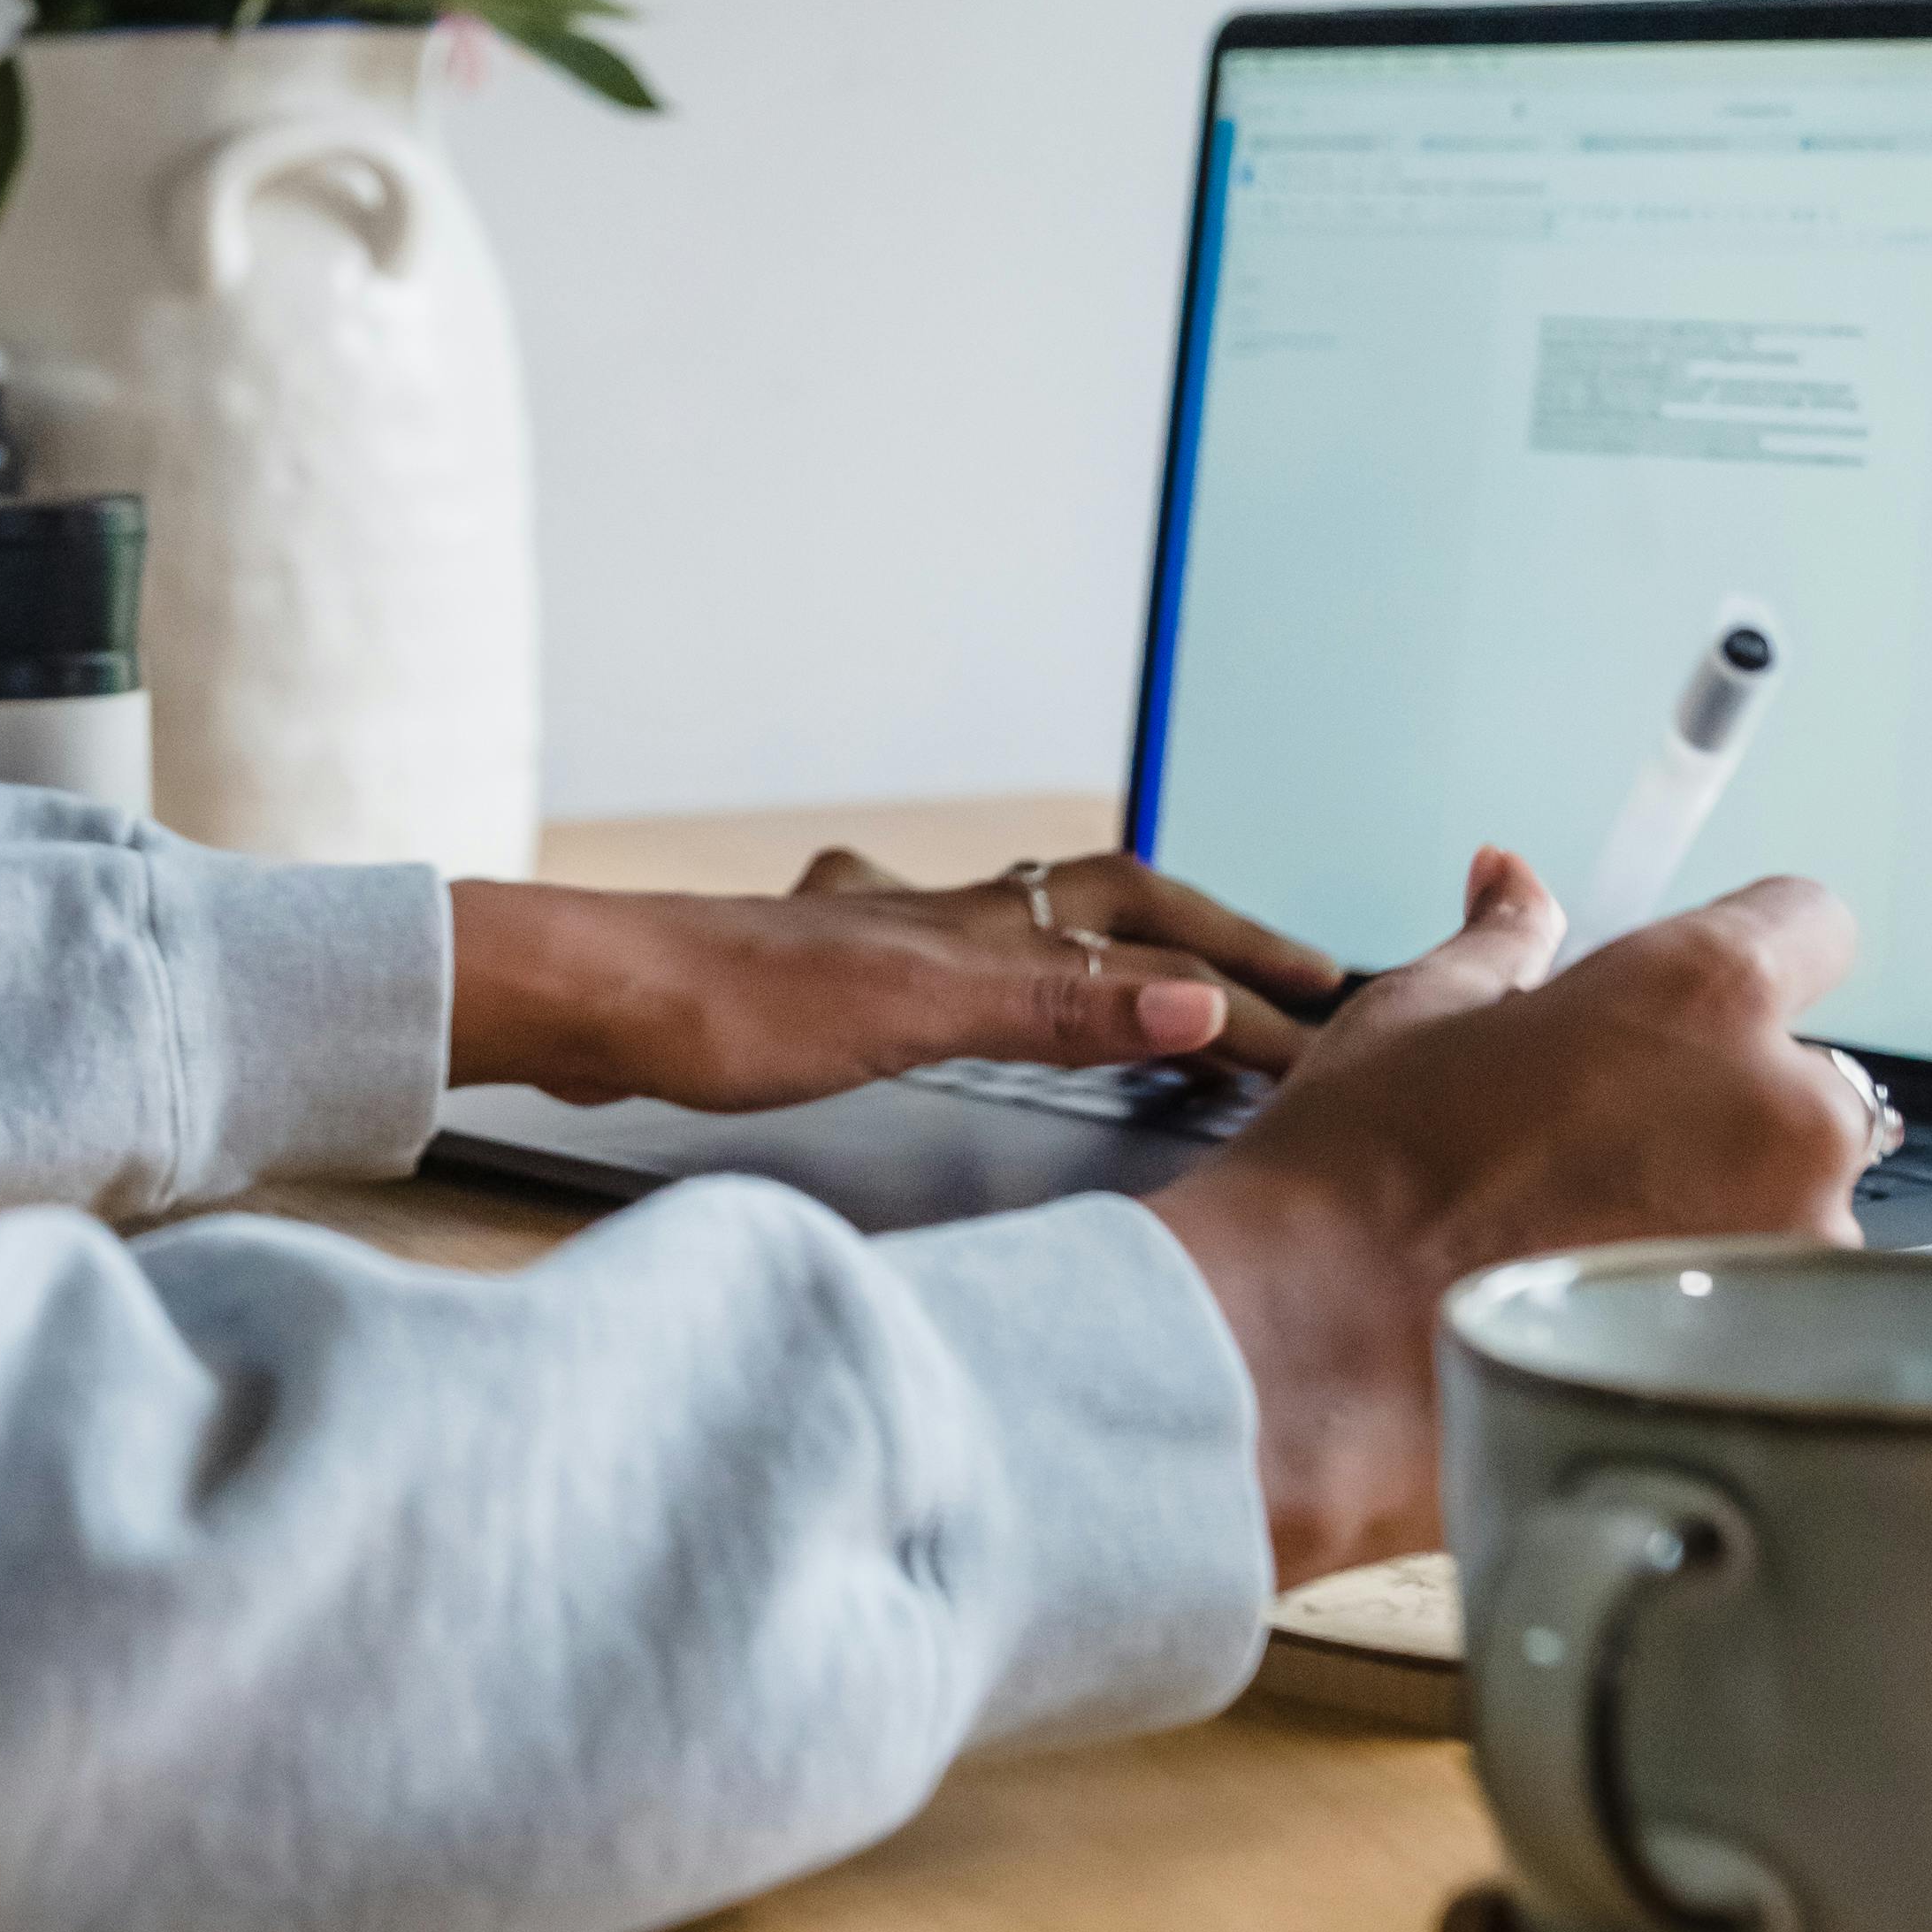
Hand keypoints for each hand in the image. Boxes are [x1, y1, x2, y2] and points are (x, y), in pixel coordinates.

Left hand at [445, 847, 1340, 1110]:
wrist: (590, 996)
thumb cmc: (730, 1006)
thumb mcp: (914, 1016)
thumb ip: (1060, 1007)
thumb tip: (1205, 999)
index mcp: (976, 927)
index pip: (1151, 937)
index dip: (1248, 974)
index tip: (1341, 1023)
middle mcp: (939, 918)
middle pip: (1108, 907)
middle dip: (1211, 942)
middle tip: (1303, 984)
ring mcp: (880, 942)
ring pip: (1035, 928)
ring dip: (1119, 947)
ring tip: (1185, 977)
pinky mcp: (825, 981)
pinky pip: (961, 965)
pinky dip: (1016, 973)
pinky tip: (981, 986)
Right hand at [1151, 852, 1870, 1588]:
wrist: (1318, 1345)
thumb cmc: (1358, 1172)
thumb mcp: (1423, 1014)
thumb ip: (1507, 943)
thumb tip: (1515, 885)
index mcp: (1704, 994)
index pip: (1808, 923)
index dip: (1748, 945)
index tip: (1695, 995)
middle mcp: (1784, 1110)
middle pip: (1801, 1077)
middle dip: (1722, 1098)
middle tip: (1599, 1138)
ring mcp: (1798, 1243)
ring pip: (1796, 1194)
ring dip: (1724, 1203)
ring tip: (1587, 1234)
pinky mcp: (1781, 1351)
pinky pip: (1773, 1294)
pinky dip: (1709, 1295)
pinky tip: (1602, 1304)